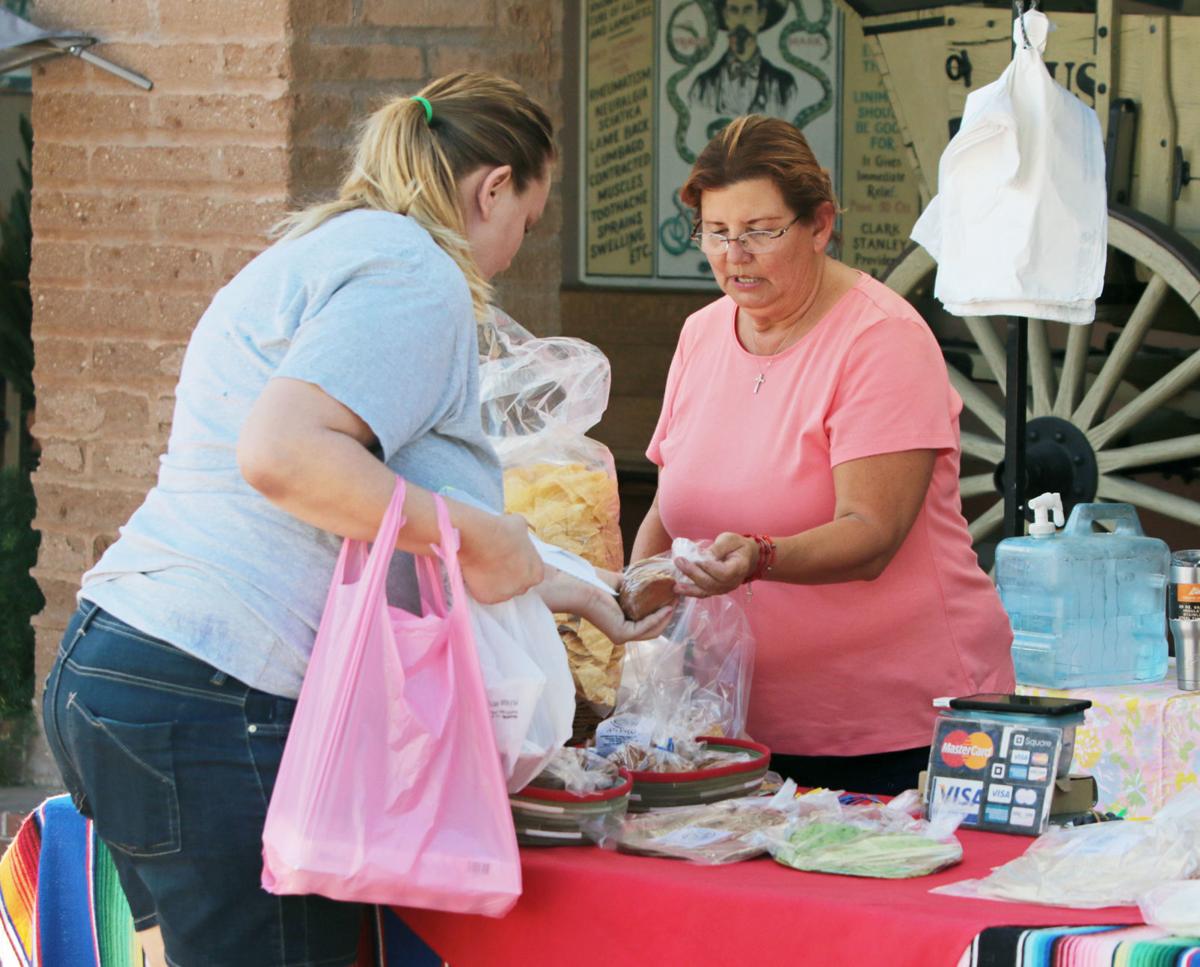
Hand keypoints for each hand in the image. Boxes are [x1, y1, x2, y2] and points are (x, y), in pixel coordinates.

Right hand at [458, 513, 543, 603]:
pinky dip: (480, 586)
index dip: (520, 566)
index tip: (509, 559)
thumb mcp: (519, 525)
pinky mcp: (489, 598)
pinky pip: (485, 594)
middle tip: (496, 562)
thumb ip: (523, 536)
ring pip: (501, 590)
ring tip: (484, 565)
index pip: (531, 574)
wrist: (478, 538)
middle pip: (518, 584)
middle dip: (509, 576)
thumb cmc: (501, 530)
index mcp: (537, 572)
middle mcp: (525, 587)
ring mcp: (506, 594)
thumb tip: (519, 533)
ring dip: (495, 582)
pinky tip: (476, 572)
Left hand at [535, 567, 674, 643]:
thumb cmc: (594, 582)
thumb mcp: (622, 584)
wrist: (578, 585)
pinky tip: (667, 607)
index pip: (648, 623)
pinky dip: (658, 618)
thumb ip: (636, 586)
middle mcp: (622, 633)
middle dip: (668, 615)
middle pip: (654, 629)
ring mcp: (621, 636)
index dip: (663, 612)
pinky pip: (646, 628)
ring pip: (652, 630)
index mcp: (622, 624)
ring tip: (676, 601)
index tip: (674, 597)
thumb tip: (654, 577)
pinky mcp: (621, 634)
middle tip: (679, 599)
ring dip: (666, 617)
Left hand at [673, 532, 757, 596]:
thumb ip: (717, 548)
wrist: (746, 557)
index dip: (710, 568)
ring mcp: (724, 588)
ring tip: (675, 585)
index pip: (724, 573)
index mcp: (739, 568)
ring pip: (706, 591)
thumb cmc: (737, 546)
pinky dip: (691, 592)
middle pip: (712, 583)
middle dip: (693, 573)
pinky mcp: (716, 590)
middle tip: (679, 562)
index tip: (698, 560)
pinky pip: (703, 593)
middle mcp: (733, 582)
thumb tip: (702, 556)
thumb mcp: (730, 540)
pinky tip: (679, 589)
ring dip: (689, 588)